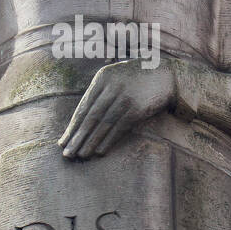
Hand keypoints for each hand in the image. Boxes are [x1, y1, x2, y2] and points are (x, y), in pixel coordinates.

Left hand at [59, 59, 174, 159]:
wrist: (168, 74)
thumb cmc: (138, 78)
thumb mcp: (116, 77)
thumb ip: (101, 92)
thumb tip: (83, 119)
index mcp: (102, 78)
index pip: (84, 106)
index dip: (73, 126)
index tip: (63, 140)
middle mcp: (112, 86)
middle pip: (90, 116)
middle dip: (77, 136)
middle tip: (67, 153)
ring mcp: (125, 97)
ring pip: (103, 124)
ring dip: (90, 142)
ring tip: (80, 155)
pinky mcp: (137, 108)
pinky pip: (119, 127)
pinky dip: (108, 140)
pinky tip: (99, 151)